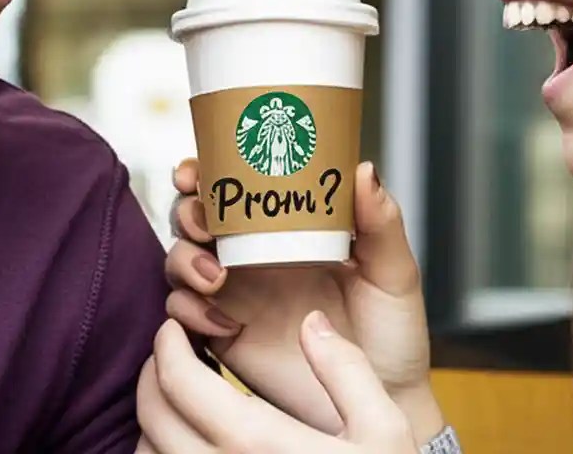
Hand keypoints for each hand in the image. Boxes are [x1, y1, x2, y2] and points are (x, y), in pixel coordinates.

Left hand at [136, 317, 416, 452]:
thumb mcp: (384, 432)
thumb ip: (347, 372)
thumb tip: (312, 323)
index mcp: (260, 446)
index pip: (179, 382)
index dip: (166, 346)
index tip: (174, 328)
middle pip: (153, 415)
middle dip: (153, 373)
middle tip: (172, 353)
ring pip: (150, 453)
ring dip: (154, 418)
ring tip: (182, 396)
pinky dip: (162, 452)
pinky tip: (192, 439)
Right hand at [164, 159, 443, 443]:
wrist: (381, 401)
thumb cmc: (392, 335)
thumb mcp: (393, 272)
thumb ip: (381, 222)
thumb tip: (363, 171)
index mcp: (289, 229)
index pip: (236, 187)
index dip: (205, 172)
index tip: (197, 173)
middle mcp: (253, 255)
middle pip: (196, 217)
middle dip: (188, 212)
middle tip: (205, 226)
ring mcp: (234, 294)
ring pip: (180, 260)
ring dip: (184, 260)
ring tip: (216, 278)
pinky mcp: (222, 335)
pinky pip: (182, 314)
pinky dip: (189, 311)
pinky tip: (225, 323)